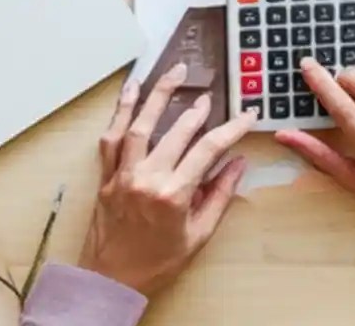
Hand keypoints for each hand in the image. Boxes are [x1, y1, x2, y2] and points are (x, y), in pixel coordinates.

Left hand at [78, 64, 257, 294]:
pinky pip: (111, 138)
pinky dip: (120, 112)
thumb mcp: (198, 235)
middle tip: (209, 96)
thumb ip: (219, 195)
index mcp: (174, 195)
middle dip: (196, 110)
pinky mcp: (107, 176)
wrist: (111, 280)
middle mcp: (147, 178)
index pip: (209, 150)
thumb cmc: (158, 262)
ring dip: (157, 95)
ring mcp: (123, 174)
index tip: (247, 116)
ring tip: (173, 74)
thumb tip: (239, 164)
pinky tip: (130, 91)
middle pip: (176, 132)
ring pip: (140, 125)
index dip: (232, 129)